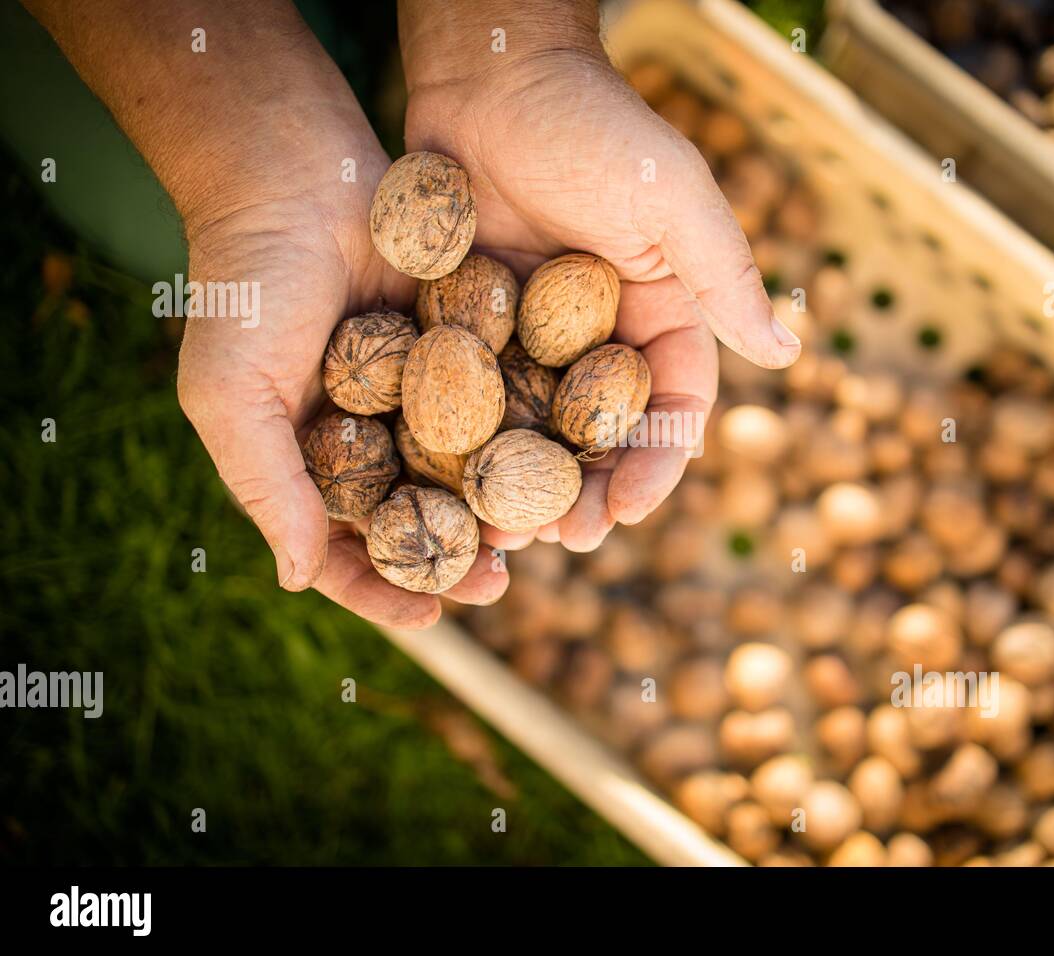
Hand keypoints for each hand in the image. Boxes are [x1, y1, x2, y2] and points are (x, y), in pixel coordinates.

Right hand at [177, 141, 509, 627]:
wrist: (295, 177)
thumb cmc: (246, 290)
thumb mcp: (230, 394)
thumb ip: (265, 485)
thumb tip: (298, 579)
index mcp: (312, 462)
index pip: (348, 548)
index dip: (384, 589)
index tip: (428, 619)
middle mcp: (371, 438)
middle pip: (421, 520)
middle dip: (459, 558)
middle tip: (501, 584)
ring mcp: (421, 396)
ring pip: (469, 471)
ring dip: (503, 506)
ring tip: (540, 534)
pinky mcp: (464, 352)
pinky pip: (500, 404)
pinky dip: (526, 435)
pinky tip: (560, 459)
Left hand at [401, 7, 801, 551]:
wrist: (493, 70)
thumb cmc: (594, 124)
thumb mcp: (673, 198)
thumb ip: (725, 276)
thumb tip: (786, 353)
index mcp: (657, 313)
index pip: (671, 406)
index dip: (655, 462)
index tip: (628, 509)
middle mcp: (596, 333)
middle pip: (599, 433)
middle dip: (585, 492)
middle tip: (563, 541)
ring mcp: (528, 334)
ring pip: (531, 429)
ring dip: (521, 486)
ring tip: (501, 534)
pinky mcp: (468, 323)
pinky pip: (465, 395)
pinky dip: (459, 443)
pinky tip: (442, 483)